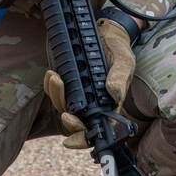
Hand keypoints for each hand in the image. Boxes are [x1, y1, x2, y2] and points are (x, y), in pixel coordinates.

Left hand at [43, 18, 136, 149]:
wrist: (108, 33)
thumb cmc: (119, 50)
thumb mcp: (124, 61)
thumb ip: (119, 78)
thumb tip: (113, 93)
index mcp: (108, 105)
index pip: (96, 130)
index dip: (82, 139)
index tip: (69, 141)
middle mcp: (93, 103)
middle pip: (75, 120)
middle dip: (67, 118)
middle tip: (65, 112)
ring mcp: (79, 93)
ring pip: (63, 105)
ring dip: (56, 95)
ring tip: (55, 77)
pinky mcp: (69, 82)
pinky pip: (55, 91)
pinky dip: (51, 85)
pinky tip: (52, 74)